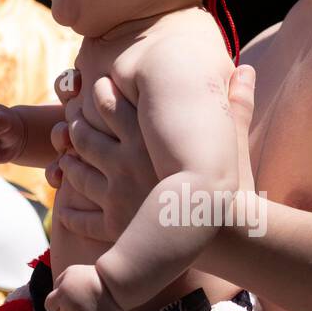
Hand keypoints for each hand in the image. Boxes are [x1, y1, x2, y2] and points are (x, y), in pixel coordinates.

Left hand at [44, 264, 123, 310]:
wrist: (116, 286)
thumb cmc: (92, 276)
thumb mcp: (70, 272)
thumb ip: (57, 285)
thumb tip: (53, 300)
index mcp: (62, 296)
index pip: (49, 306)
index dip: (57, 302)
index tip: (66, 298)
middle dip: (67, 310)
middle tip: (81, 301)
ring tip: (89, 308)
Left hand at [49, 67, 257, 242]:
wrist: (229, 240)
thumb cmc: (235, 189)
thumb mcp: (234, 141)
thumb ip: (236, 104)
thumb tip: (247, 70)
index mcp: (148, 139)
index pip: (109, 105)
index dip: (98, 94)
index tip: (96, 89)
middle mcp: (126, 163)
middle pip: (84, 137)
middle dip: (73, 126)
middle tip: (71, 120)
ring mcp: (117, 194)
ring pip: (76, 173)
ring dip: (67, 163)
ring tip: (65, 157)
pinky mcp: (115, 225)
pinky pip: (81, 218)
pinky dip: (69, 211)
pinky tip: (64, 207)